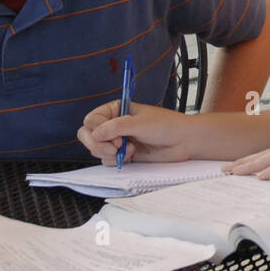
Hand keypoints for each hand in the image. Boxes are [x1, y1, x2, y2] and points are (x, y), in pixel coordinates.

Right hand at [78, 100, 196, 165]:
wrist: (182, 142)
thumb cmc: (166, 126)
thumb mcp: (140, 123)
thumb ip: (116, 128)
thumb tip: (96, 134)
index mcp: (116, 109)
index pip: (91, 120)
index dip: (98, 130)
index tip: (115, 137)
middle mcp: (113, 124)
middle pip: (87, 136)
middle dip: (97, 145)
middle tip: (114, 148)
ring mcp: (117, 140)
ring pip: (96, 150)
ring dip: (110, 154)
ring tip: (130, 150)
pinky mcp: (122, 154)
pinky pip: (107, 161)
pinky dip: (116, 161)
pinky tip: (132, 155)